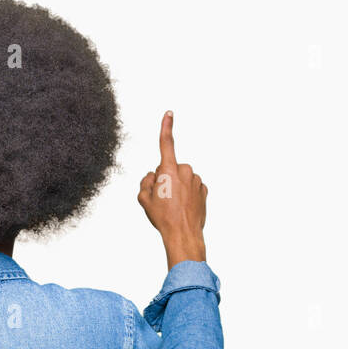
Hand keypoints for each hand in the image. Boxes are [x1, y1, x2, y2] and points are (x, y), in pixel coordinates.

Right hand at [137, 111, 207, 268]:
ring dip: (176, 188)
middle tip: (162, 199)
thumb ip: (145, 182)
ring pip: (181, 178)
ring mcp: (196, 180)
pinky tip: (183, 207)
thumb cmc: (163, 218)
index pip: (166, 143)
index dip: (166, 127)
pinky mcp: (204, 190)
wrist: (183, 235)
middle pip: (170, 168)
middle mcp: (185, 171)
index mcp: (169, 170)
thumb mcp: (144, 199)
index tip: (169, 114)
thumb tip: (152, 176)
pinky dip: (186, 194)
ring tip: (173, 206)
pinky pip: (191, 187)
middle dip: (165, 179)